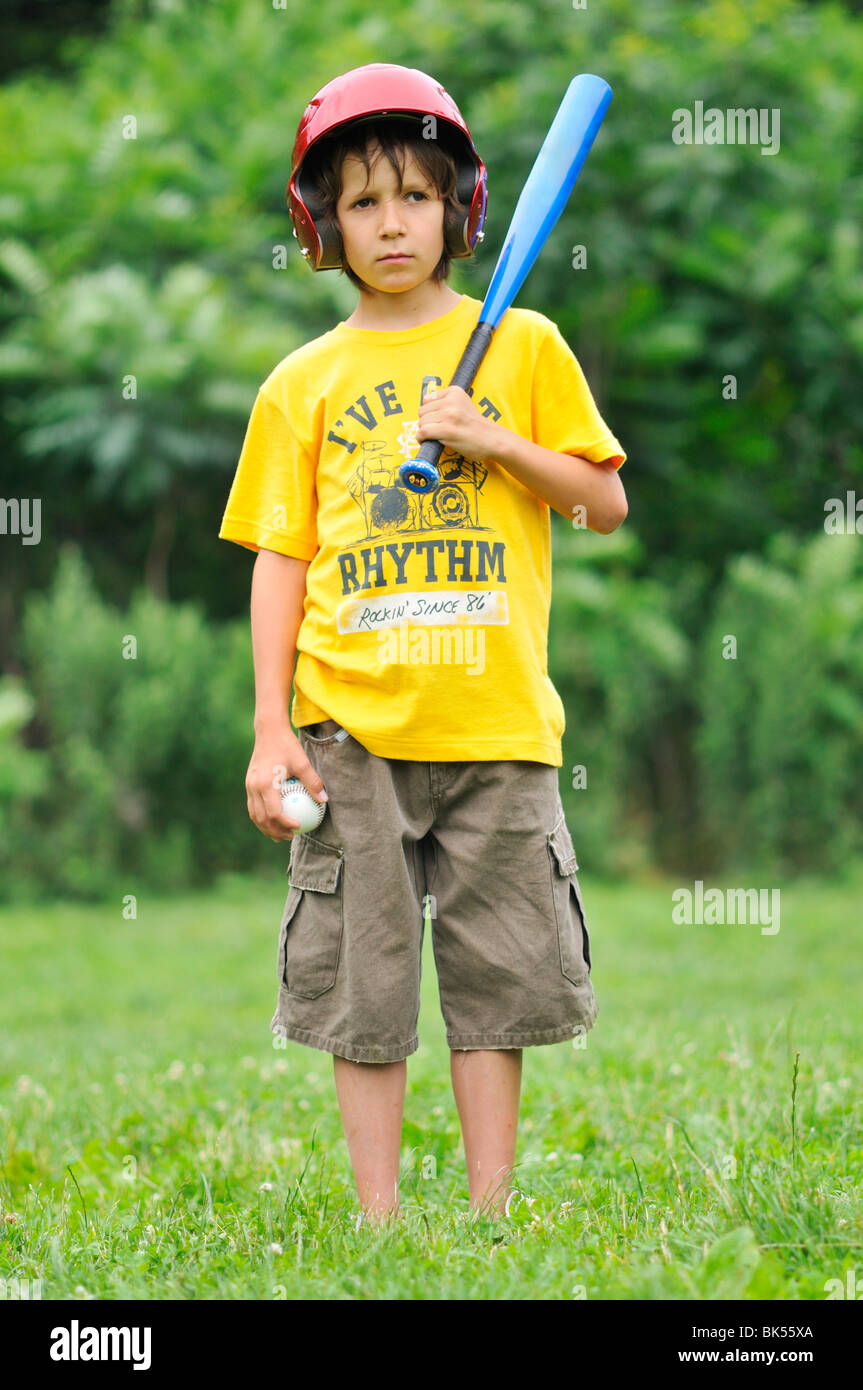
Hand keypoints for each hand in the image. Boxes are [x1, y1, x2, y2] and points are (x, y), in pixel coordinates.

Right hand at [245, 725, 326, 842]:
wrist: (268, 731)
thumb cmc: (287, 745)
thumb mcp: (303, 762)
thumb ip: (313, 782)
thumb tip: (324, 800)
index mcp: (265, 784)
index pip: (274, 812)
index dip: (285, 823)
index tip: (298, 827)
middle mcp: (254, 787)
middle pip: (262, 818)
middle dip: (275, 831)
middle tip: (291, 836)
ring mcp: (249, 786)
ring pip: (254, 814)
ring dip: (266, 827)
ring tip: (280, 835)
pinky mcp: (249, 783)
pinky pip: (253, 806)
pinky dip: (262, 817)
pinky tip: (274, 820)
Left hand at [416, 386, 497, 460]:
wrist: (491, 439)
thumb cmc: (475, 426)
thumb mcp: (463, 404)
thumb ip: (446, 402)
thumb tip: (423, 408)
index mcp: (455, 392)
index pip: (427, 399)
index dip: (429, 412)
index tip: (437, 419)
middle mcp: (451, 401)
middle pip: (422, 411)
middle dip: (426, 422)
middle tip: (437, 430)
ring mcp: (449, 415)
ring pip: (422, 422)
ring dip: (424, 431)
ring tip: (436, 436)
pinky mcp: (447, 430)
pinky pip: (423, 432)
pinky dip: (421, 438)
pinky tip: (427, 441)